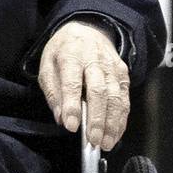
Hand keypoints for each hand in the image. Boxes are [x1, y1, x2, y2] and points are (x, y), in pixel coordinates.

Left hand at [38, 20, 129, 150]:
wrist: (89, 29)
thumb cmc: (64, 51)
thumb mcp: (48, 64)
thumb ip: (53, 91)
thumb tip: (61, 118)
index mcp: (71, 54)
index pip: (72, 82)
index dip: (72, 105)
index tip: (71, 126)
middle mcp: (94, 60)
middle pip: (98, 91)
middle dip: (96, 118)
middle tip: (93, 140)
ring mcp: (112, 67)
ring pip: (115, 97)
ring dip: (112, 123)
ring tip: (106, 143)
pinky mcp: (123, 74)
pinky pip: (124, 99)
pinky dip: (121, 119)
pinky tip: (115, 134)